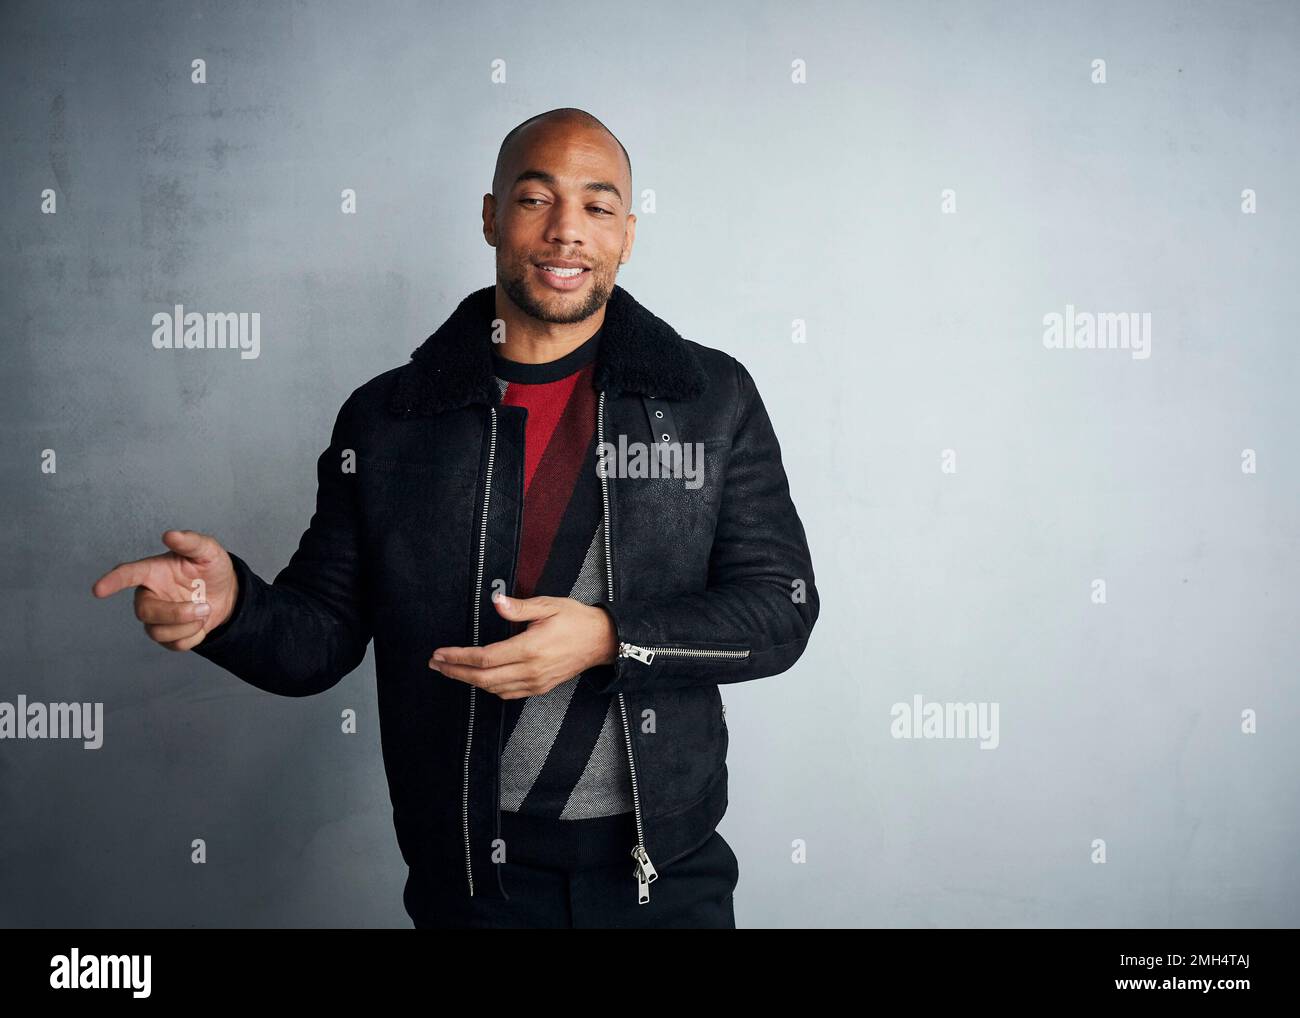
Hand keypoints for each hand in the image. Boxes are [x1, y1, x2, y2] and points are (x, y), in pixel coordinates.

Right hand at [92, 529, 238, 651]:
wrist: (227, 593)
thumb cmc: (211, 568)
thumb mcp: (207, 551)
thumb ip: (191, 542)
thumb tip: (170, 535)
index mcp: (153, 572)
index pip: (127, 575)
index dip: (112, 581)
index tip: (98, 589)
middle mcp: (149, 595)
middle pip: (144, 612)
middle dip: (176, 614)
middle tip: (205, 607)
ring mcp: (155, 617)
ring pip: (157, 632)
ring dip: (189, 625)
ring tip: (205, 610)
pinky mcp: (166, 635)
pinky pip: (174, 645)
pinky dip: (195, 636)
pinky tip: (201, 623)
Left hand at [429, 593, 616, 699]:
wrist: (602, 641)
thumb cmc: (576, 619)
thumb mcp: (549, 605)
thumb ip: (520, 607)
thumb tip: (496, 601)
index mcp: (530, 648)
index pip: (484, 657)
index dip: (458, 657)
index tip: (440, 653)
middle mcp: (531, 670)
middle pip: (483, 678)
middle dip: (455, 672)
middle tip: (436, 664)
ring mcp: (535, 682)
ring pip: (493, 688)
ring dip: (469, 681)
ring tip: (451, 670)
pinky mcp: (540, 687)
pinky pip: (507, 693)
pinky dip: (489, 688)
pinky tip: (479, 679)